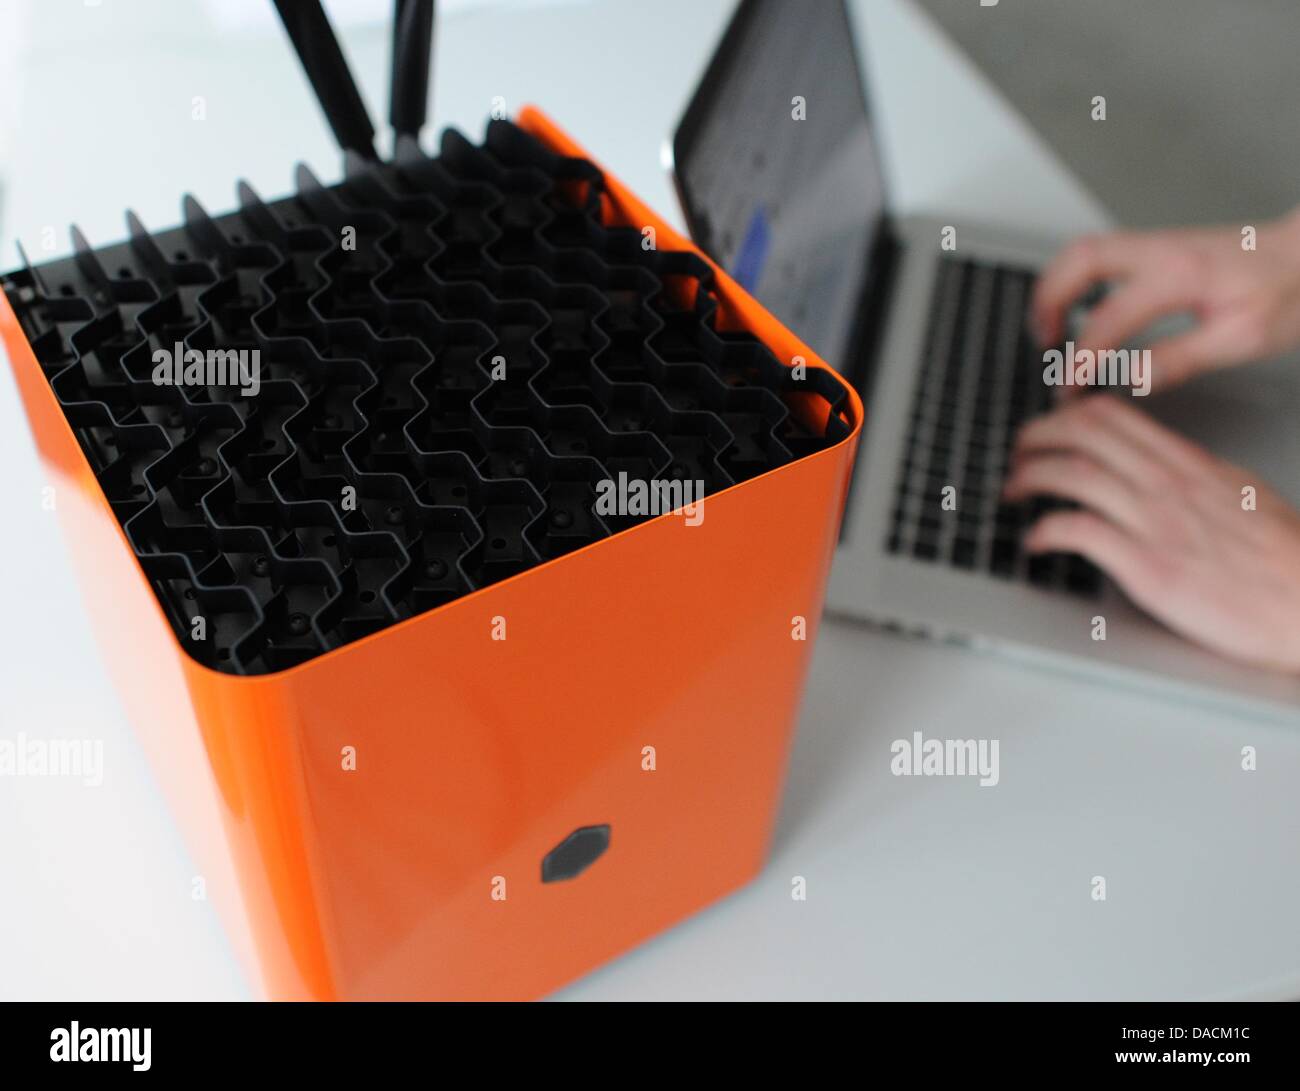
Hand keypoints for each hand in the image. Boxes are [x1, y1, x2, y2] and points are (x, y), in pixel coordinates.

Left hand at [1004, 395, 1299, 672]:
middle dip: (1035, 437)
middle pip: (1082, 433)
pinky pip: (1079, 532)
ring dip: (1029, 476)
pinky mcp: (1147, 566)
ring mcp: (1156, 522)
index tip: (1045, 428)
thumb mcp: (1237, 493)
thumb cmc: (1280, 558)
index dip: (1065, 414)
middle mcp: (1168, 484)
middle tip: (1016, 454)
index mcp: (1188, 463)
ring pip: (1072, 473)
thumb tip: (1156, 463)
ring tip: (1013, 489)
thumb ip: (1190, 474)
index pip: (1113, 415)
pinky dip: (1045, 531)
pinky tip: (1035, 541)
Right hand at [1031, 210, 1299, 391]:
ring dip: (1056, 286)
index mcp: (1180, 275)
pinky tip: (1080, 306)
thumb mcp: (1242, 339)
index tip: (1070, 387)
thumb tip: (1128, 378)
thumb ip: (1179, 359)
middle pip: (1077, 261)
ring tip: (1051, 326)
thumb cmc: (1289, 293)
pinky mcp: (1160, 247)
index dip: (1081, 360)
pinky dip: (1076, 279)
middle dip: (1048, 303)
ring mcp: (1158, 243)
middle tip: (1044, 343)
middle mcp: (1161, 250)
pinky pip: (1099, 254)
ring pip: (1082, 251)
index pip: (1108, 320)